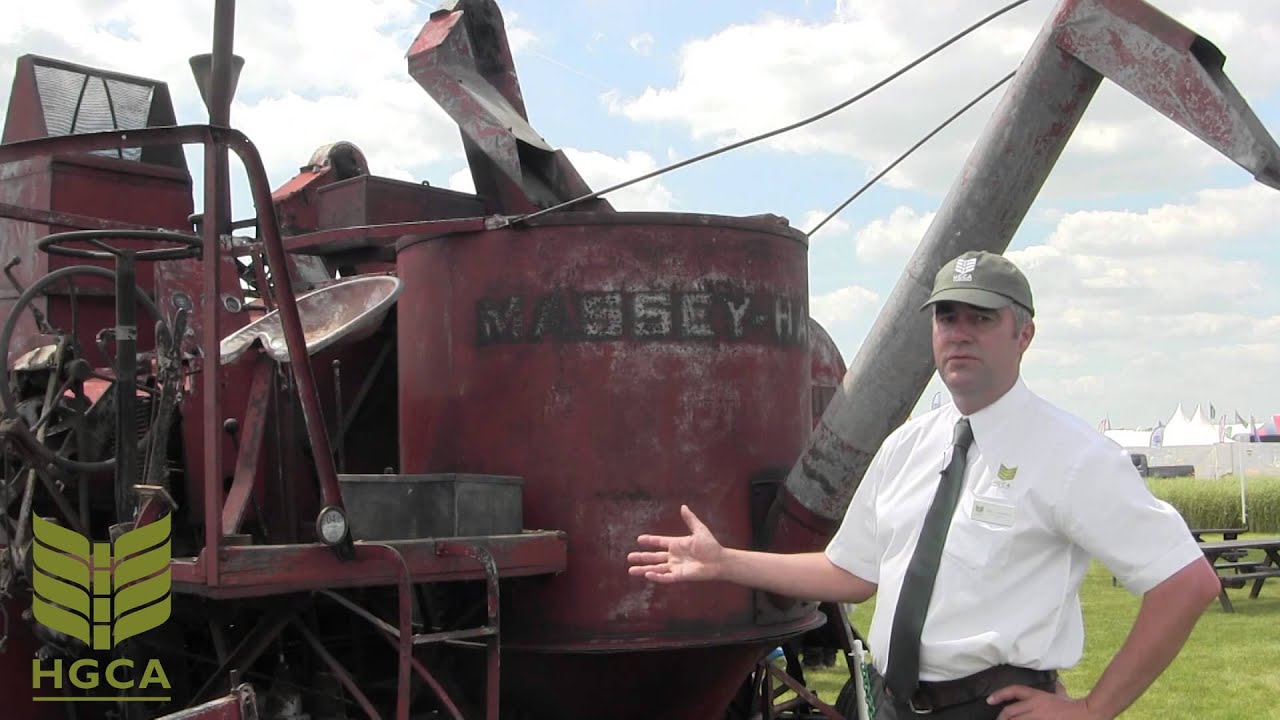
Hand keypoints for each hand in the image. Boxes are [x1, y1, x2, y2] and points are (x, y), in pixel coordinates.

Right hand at [627, 505, 724, 582]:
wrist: (719, 561)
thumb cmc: (711, 545)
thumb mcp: (699, 530)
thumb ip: (690, 519)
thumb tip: (683, 507)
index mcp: (677, 544)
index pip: (659, 542)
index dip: (649, 541)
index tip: (639, 539)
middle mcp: (674, 556)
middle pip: (654, 557)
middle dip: (641, 558)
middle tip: (629, 557)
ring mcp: (675, 567)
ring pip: (656, 569)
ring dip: (644, 569)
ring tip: (631, 570)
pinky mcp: (679, 576)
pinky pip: (665, 577)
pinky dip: (656, 577)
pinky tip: (647, 574)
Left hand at [988, 685, 1105, 719]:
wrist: (1086, 714)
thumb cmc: (1074, 706)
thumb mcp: (1060, 694)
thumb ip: (1055, 689)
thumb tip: (1057, 683)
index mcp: (1037, 696)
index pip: (1013, 691)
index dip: (999, 694)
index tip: (989, 700)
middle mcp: (1034, 706)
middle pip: (1009, 712)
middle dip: (1001, 718)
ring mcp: (1037, 718)